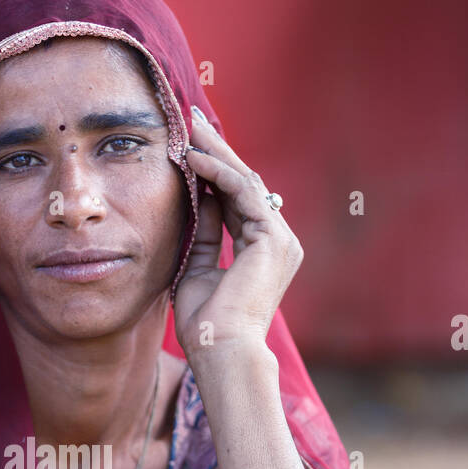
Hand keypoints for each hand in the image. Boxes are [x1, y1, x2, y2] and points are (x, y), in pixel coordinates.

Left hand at [173, 105, 303, 356]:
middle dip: (217, 149)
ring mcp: (279, 238)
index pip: (237, 198)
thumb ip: (204, 234)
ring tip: (188, 127)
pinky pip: (242, 193)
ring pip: (245, 181)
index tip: (189, 145)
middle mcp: (278, 240)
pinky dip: (216, 173)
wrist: (221, 349)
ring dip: (215, 152)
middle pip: (245, 183)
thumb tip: (198, 199)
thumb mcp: (199, 268)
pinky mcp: (272, 237)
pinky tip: (192, 157)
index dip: (213, 170)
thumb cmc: (206, 324)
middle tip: (191, 118)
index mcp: (264, 249)